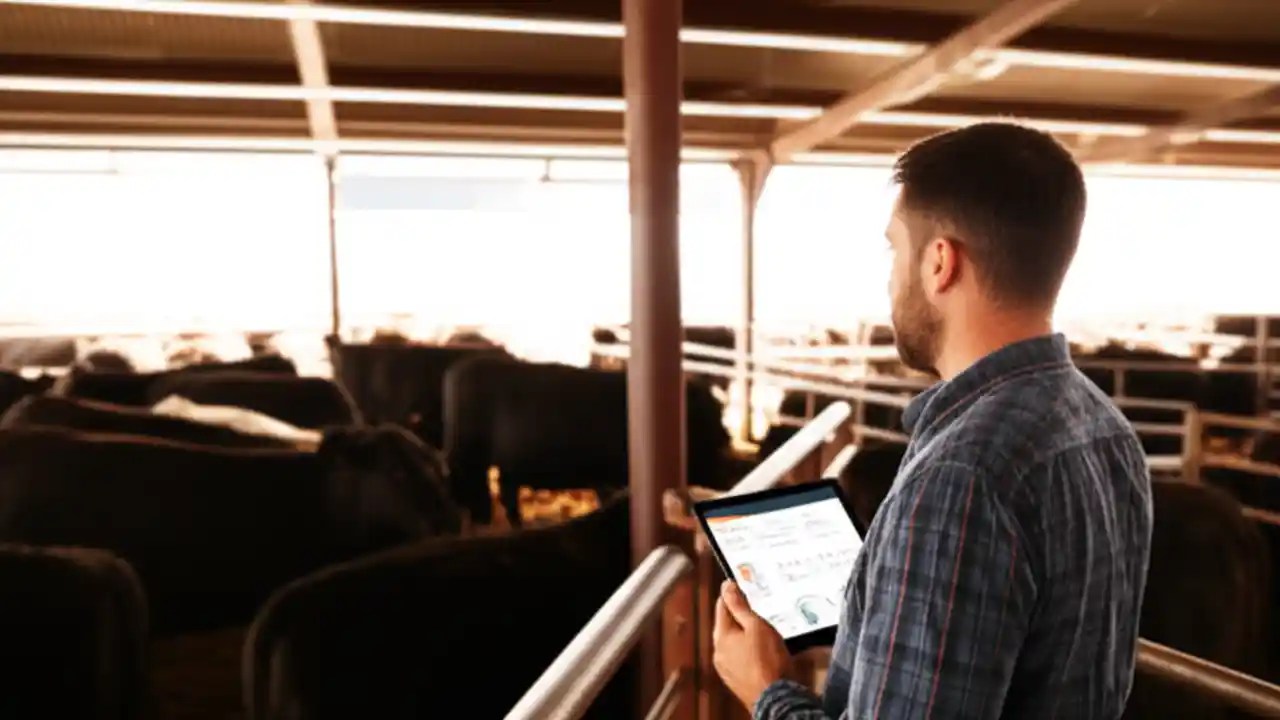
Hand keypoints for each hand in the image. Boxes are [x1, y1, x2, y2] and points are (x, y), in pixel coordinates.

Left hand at [712, 579, 790, 709]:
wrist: (776, 697)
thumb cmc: (769, 661)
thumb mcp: (757, 626)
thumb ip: (740, 606)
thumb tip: (727, 587)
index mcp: (721, 636)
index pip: (722, 606)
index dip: (732, 595)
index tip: (741, 587)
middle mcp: (718, 652)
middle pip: (727, 625)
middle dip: (741, 617)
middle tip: (759, 613)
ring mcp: (726, 668)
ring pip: (733, 643)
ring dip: (745, 636)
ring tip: (764, 635)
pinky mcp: (736, 680)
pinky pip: (740, 658)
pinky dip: (748, 652)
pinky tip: (763, 654)